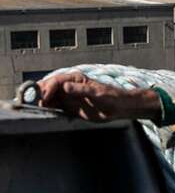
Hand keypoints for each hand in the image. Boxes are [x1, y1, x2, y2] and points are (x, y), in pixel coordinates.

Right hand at [37, 72, 158, 121]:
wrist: (120, 108)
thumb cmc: (112, 97)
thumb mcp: (98, 93)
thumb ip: (81, 90)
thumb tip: (65, 86)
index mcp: (74, 78)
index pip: (55, 81)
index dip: (47, 89)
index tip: (44, 98)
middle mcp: (68, 86)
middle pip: (47, 88)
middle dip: (39, 95)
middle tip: (35, 105)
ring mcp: (67, 97)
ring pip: (48, 98)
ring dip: (41, 103)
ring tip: (37, 111)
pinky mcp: (69, 107)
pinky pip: (54, 108)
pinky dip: (48, 110)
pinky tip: (45, 114)